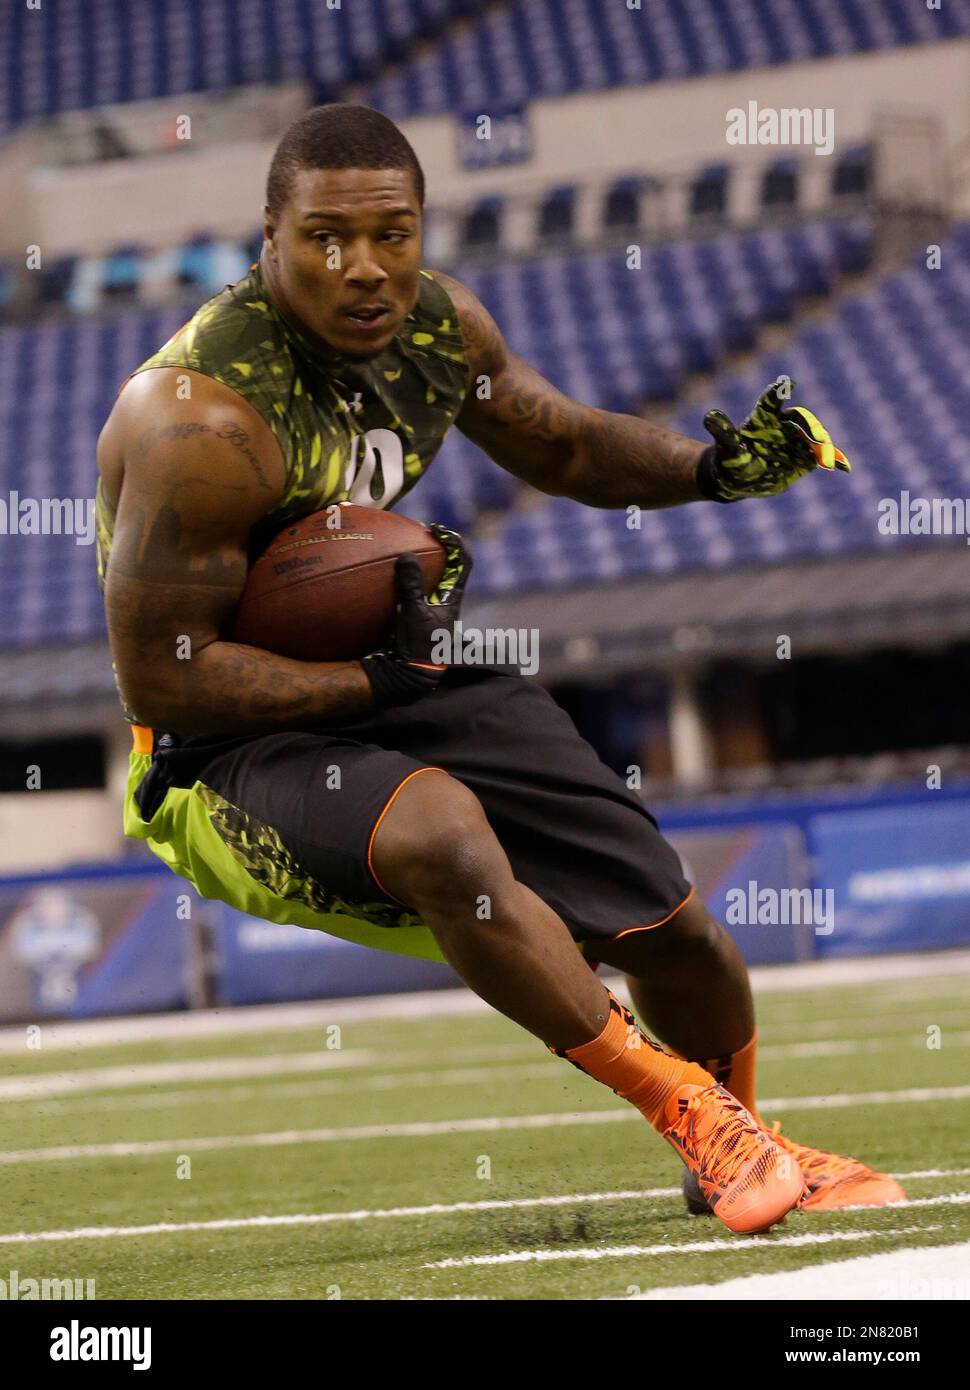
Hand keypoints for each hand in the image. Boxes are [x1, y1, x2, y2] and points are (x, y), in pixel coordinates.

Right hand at [361, 523, 472, 709]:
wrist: (411, 675)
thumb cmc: (418, 646)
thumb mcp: (414, 613)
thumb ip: (411, 585)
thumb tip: (406, 557)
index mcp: (452, 598)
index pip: (463, 562)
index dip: (454, 542)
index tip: (437, 530)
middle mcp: (445, 601)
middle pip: (449, 566)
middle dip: (437, 547)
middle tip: (419, 534)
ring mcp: (432, 610)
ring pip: (432, 578)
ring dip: (421, 563)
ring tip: (402, 549)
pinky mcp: (418, 618)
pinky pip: (414, 591)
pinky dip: (404, 580)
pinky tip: (384, 577)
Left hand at [697, 377, 850, 501]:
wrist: (742, 479)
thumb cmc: (731, 460)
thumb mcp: (726, 449)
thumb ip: (723, 432)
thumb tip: (709, 415)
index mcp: (763, 419)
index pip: (771, 401)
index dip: (778, 392)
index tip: (785, 383)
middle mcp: (783, 426)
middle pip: (799, 419)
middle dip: (807, 425)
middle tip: (812, 435)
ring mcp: (796, 441)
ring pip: (812, 437)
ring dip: (821, 442)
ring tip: (824, 452)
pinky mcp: (805, 457)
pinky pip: (821, 456)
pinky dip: (833, 459)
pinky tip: (843, 466)